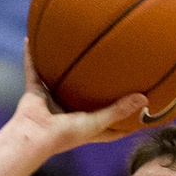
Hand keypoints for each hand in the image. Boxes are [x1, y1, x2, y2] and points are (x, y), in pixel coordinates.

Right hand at [11, 42, 149, 152]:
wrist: (34, 136)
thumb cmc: (65, 135)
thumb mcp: (97, 122)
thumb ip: (119, 110)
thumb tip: (145, 98)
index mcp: (84, 126)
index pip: (108, 126)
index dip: (123, 121)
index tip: (138, 112)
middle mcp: (67, 114)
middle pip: (84, 100)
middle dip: (94, 89)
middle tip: (111, 72)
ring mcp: (50, 102)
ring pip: (57, 81)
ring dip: (61, 67)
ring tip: (70, 49)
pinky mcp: (34, 93)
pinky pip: (33, 70)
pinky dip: (31, 56)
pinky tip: (31, 39)